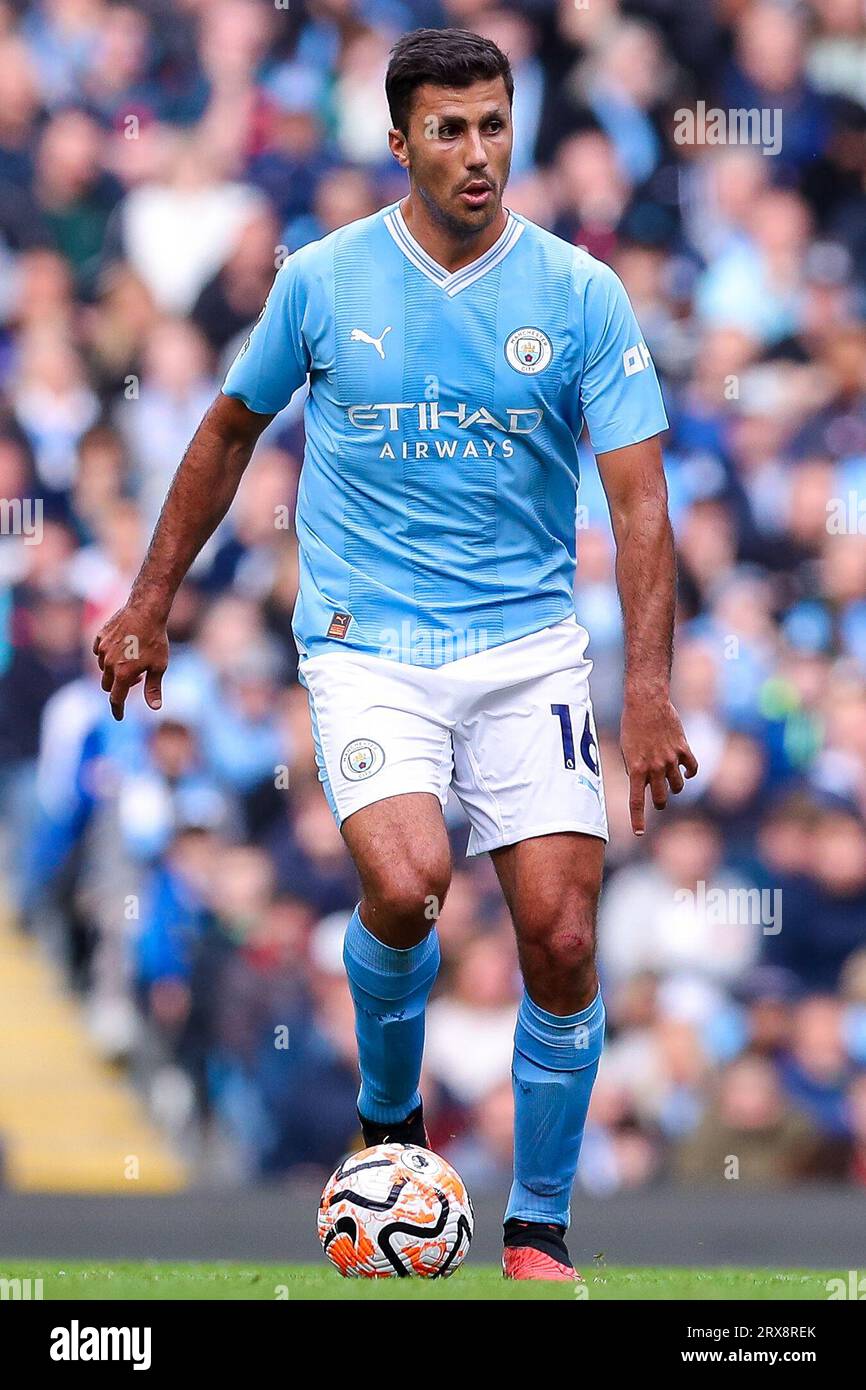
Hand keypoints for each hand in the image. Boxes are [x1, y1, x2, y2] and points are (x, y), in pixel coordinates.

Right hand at [92, 601, 168, 720]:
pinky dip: (107, 656)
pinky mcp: (100, 637)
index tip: (120, 717)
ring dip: (114, 671)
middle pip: (107, 686)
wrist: (145, 611)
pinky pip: (99, 652)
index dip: (118, 710)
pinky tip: (121, 649)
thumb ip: (153, 688)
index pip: (116, 699)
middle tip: (138, 677)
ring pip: (103, 669)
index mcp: (123, 674)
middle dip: (119, 687)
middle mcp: (109, 664)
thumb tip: (154, 707)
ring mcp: (102, 650)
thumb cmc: (155, 639)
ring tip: (133, 659)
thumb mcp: (159, 666)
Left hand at [620, 696, 697, 835]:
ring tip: (670, 782)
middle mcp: (654, 767)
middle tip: (658, 801)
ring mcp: (670, 759)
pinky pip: (692, 768)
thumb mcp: (626, 750)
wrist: (647, 703)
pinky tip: (686, 772)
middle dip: (659, 802)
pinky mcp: (683, 749)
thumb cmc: (632, 726)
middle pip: (660, 798)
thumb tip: (642, 783)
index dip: (637, 819)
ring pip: (678, 786)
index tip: (638, 833)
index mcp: (636, 769)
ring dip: (674, 787)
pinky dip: (690, 773)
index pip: (636, 801)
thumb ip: (635, 769)